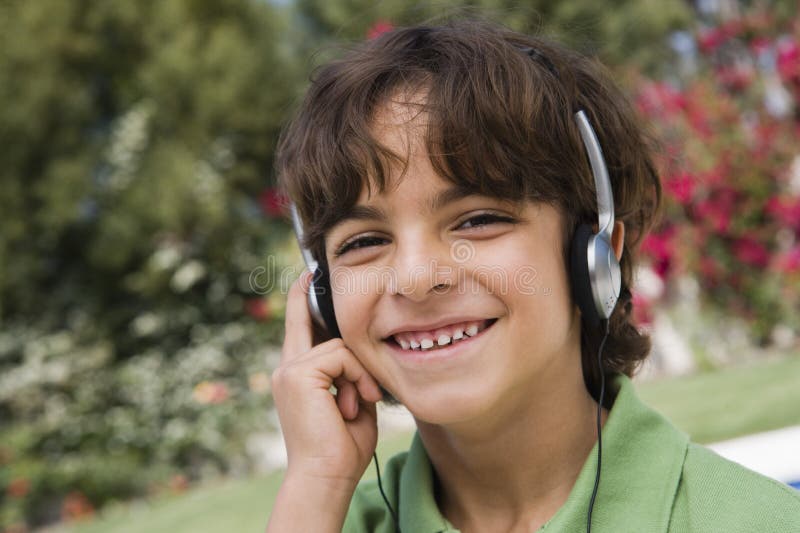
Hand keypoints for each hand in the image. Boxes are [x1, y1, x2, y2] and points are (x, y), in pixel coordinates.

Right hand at [271, 270, 383, 488]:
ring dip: (360, 373)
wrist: (326, 476)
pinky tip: (356, 402)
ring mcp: (290, 370)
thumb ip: (350, 374)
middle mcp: (287, 368)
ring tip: (361, 401)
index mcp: (298, 375)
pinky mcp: (299, 374)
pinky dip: (358, 378)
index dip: (302, 299)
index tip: (306, 272)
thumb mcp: (351, 401)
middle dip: (312, 296)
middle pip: (304, 317)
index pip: (299, 327)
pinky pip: (342, 356)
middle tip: (317, 281)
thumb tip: (360, 351)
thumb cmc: (342, 447)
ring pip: (339, 345)